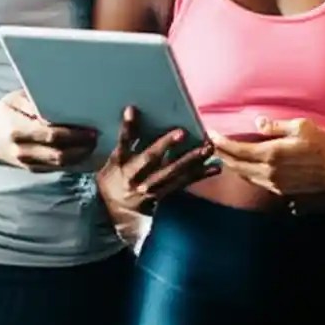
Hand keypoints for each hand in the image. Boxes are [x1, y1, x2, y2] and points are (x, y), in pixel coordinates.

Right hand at [0, 90, 97, 168]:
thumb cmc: (3, 113)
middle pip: (59, 153)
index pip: (52, 135)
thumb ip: (35, 102)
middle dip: (82, 147)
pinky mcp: (31, 170)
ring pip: (60, 164)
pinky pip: (56, 168)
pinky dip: (73, 162)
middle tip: (97, 137)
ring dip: (81, 156)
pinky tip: (84, 153)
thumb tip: (61, 103)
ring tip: (94, 145)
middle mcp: (22, 150)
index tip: (91, 129)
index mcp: (18, 130)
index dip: (74, 135)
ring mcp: (27, 163)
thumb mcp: (15, 100)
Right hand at [97, 106, 219, 216]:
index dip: (127, 127)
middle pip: (150, 158)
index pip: (122, 142)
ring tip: (207, 148)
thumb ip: (111, 143)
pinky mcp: (162, 194)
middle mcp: (134, 176)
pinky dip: (199, 175)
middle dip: (166, 145)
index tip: (132, 110)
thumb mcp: (108, 162)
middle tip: (182, 132)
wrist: (113, 214)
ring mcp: (149, 187)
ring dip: (191, 160)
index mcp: (119, 164)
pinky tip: (215, 167)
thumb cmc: (111, 180)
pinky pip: (182, 183)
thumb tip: (108, 122)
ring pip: (171, 172)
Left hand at [210, 117, 324, 195]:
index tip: (210, 134)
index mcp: (272, 154)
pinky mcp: (280, 189)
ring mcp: (273, 183)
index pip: (237, 150)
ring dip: (231, 164)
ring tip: (223, 152)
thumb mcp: (301, 126)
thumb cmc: (323, 144)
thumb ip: (275, 126)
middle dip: (221, 153)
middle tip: (212, 142)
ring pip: (243, 174)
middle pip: (235, 164)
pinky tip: (243, 164)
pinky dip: (244, 171)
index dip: (221, 142)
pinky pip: (254, 180)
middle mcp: (269, 171)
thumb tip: (256, 122)